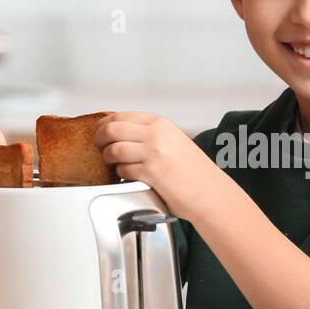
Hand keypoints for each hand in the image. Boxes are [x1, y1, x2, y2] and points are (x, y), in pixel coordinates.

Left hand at [95, 112, 221, 220]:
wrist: (210, 193)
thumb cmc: (195, 173)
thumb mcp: (175, 141)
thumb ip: (151, 135)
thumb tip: (122, 134)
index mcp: (161, 124)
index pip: (122, 116)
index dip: (105, 124)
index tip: (99, 130)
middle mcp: (156, 135)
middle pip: (112, 129)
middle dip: (99, 138)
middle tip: (99, 146)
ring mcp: (153, 153)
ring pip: (114, 149)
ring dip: (108, 158)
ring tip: (113, 164)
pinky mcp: (150, 172)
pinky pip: (122, 170)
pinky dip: (120, 174)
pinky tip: (127, 176)